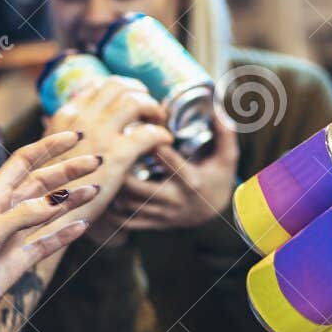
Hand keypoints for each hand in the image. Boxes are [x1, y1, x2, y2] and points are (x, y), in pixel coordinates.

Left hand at [0, 131, 102, 331]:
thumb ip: (23, 216)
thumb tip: (59, 200)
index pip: (24, 161)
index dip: (50, 147)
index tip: (77, 136)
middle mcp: (3, 213)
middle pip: (42, 183)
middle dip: (69, 171)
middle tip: (98, 162)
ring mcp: (12, 238)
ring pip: (49, 212)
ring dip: (72, 200)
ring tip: (97, 189)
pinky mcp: (17, 263)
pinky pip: (47, 243)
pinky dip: (65, 234)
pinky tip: (82, 225)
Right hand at [46, 77, 172, 214]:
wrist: (48, 215)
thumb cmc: (49, 192)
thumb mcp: (47, 156)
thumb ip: (60, 139)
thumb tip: (65, 130)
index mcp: (65, 116)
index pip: (96, 86)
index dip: (118, 89)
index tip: (129, 98)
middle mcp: (82, 119)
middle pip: (118, 86)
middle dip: (139, 92)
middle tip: (149, 107)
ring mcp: (100, 135)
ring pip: (136, 102)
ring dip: (153, 108)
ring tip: (159, 121)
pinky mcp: (118, 156)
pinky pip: (149, 133)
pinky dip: (161, 134)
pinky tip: (165, 141)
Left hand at [114, 106, 239, 230]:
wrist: (214, 212)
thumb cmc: (218, 178)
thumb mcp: (227, 157)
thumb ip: (224, 132)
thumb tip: (217, 107)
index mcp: (191, 181)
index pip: (167, 160)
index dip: (150, 141)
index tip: (139, 124)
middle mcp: (174, 201)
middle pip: (137, 187)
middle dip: (122, 167)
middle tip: (111, 147)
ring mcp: (161, 215)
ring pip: (127, 204)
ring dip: (113, 185)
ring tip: (105, 165)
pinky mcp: (152, 223)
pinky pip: (125, 221)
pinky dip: (110, 208)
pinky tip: (105, 190)